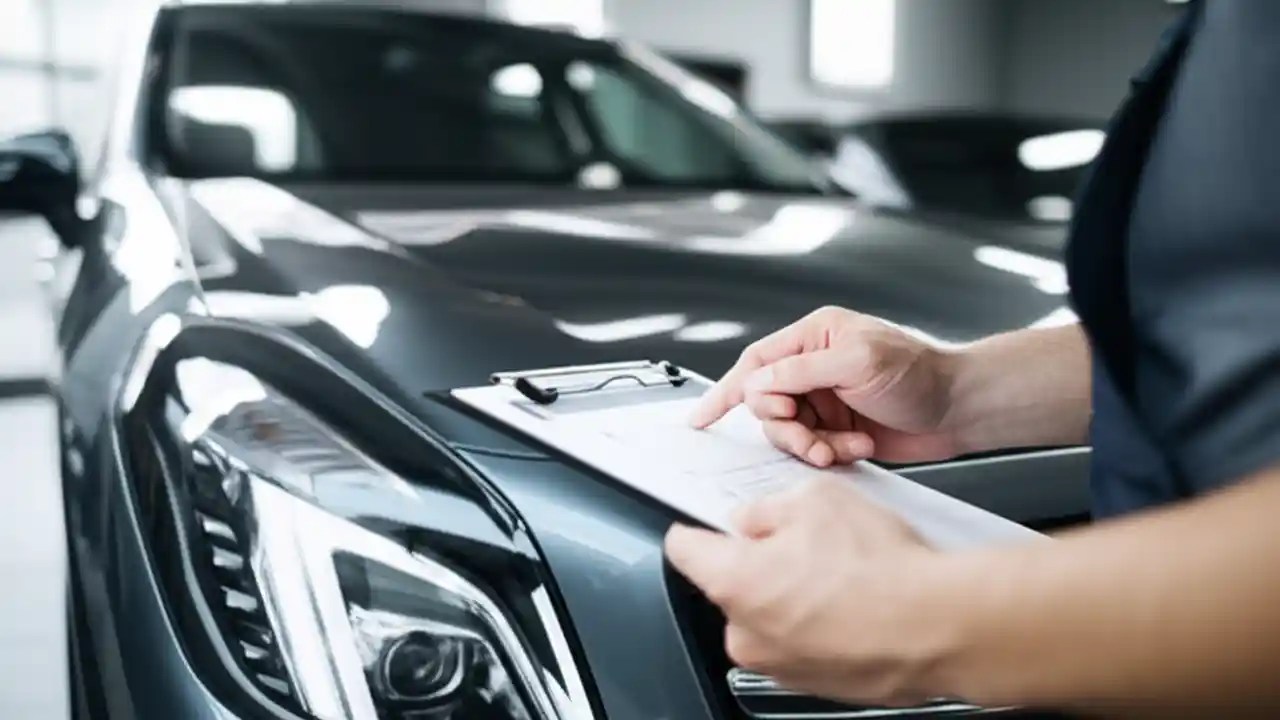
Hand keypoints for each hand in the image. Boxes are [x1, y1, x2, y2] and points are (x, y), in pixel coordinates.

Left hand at [665, 478, 950, 705]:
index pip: (683, 549)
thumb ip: (766, 508)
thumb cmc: (881, 566)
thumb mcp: (815, 498)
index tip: (707, 523)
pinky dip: (820, 624)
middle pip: (731, 586)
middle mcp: (746, 633)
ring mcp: (779, 666)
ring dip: (793, 596)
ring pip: (769, 617)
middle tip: (806, 543)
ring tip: (842, 575)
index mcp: (732, 582)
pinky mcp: (812, 684)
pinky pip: (802, 643)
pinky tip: (856, 603)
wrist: (940, 626)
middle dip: (760, 563)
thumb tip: (753, 520)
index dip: (697, 528)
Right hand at [689, 307, 960, 465]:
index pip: (756, 363)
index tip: (702, 418)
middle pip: (767, 404)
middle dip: (785, 427)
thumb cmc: (921, 373)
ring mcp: (826, 400)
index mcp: (813, 337)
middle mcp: (814, 367)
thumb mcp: (856, 361)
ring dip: (809, 445)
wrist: (961, 409)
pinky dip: (832, 453)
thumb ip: (800, 371)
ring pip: (788, 431)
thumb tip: (756, 384)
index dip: (726, 391)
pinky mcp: (838, 429)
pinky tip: (858, 446)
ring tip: (838, 448)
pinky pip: (813, 448)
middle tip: (810, 440)